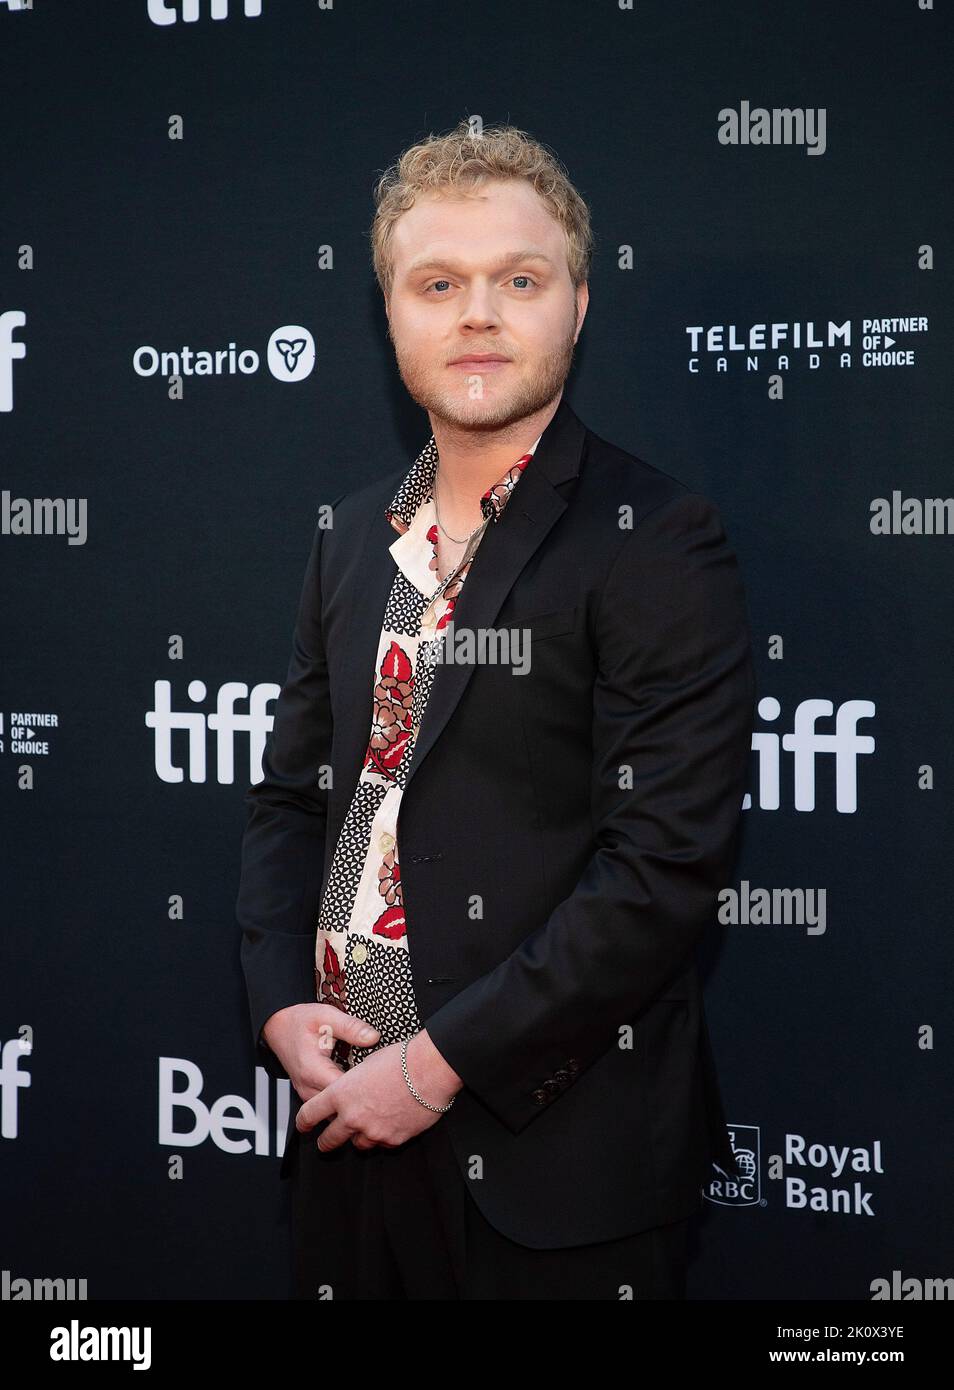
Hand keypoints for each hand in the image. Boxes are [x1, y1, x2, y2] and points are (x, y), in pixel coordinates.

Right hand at [261, 1002, 379, 1102]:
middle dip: (361, 1098)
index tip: (381, 1080)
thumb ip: (350, 1027)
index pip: (344, 1092)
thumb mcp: (326, 1016)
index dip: (364, 1088)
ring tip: (371, 1090)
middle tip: (381, 1087)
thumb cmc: (299, 1021)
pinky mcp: (309, 1094)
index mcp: (313, 1070)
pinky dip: (342, 1101)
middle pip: (340, 1107)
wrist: (277, 1026)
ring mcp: (307, 1093)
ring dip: (351, 1102)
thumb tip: (373, 1037)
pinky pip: (328, 1107)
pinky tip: (357, 1090)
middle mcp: (308, 1087)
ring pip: (333, 1112)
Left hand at [296, 1030, 463, 1151]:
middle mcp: (352, 1116)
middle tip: (325, 1143)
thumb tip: (356, 1088)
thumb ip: (355, 1083)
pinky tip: (390, 1126)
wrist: (430, 1070)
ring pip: (358, 1145)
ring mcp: (372, 1131)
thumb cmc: (401, 1059)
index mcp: (341, 1093)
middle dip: (325, 1143)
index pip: (310, 1113)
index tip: (303, 1125)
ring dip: (359, 1138)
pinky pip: (382, 1145)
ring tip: (365, 1130)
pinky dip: (383, 1138)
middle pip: (329, 1139)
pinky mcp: (393, 1140)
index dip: (303, 1122)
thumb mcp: (367, 1063)